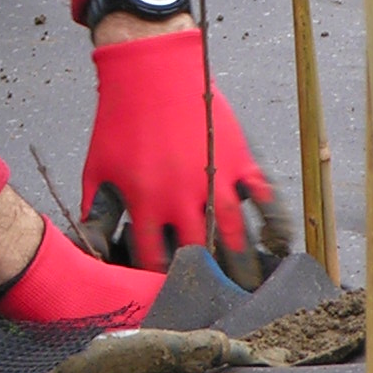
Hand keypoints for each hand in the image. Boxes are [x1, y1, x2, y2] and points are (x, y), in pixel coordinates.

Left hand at [80, 23, 273, 277]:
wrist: (152, 67)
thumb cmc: (120, 117)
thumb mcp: (98, 166)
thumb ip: (97, 211)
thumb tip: (93, 249)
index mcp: (147, 203)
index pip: (156, 261)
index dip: (162, 284)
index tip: (170, 299)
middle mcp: (184, 197)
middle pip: (201, 256)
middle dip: (208, 283)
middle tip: (219, 304)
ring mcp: (216, 179)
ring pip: (236, 238)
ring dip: (244, 267)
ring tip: (250, 289)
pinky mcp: (240, 159)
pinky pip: (265, 202)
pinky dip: (275, 227)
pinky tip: (279, 247)